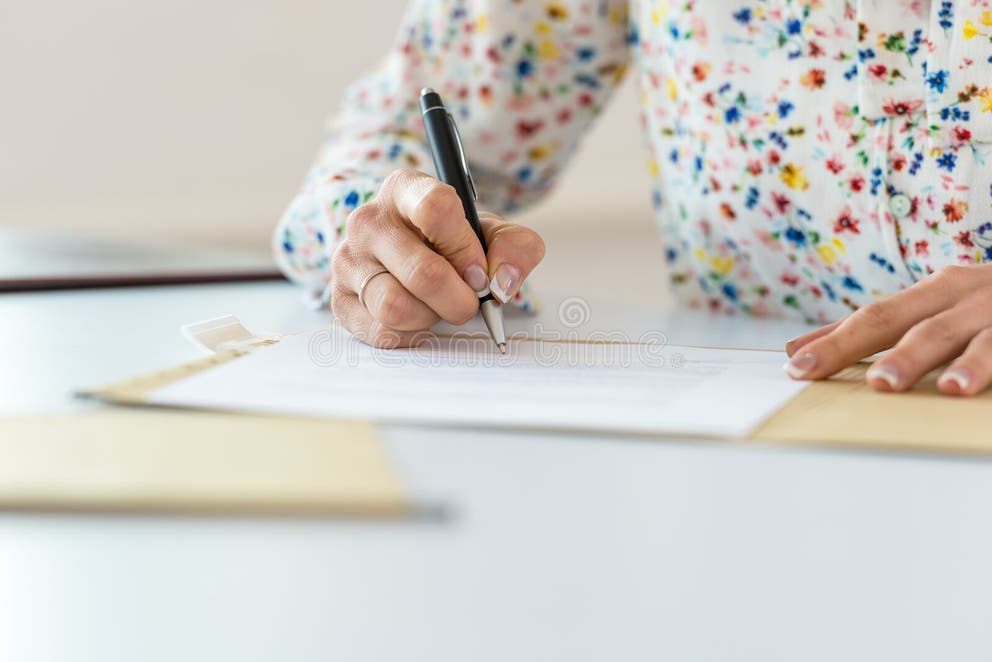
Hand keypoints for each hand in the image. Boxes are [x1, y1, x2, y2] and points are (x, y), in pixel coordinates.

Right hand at [330, 169, 544, 347]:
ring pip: (397, 307)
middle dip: (460, 299)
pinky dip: (410, 334)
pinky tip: (416, 317)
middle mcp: (369, 220)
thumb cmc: (453, 243)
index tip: (478, 271)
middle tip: (469, 300)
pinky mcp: (340, 300)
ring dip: (432, 317)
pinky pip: (382, 332)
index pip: (435, 208)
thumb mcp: (493, 233)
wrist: (412, 257)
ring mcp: (348, 260)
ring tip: (437, 305)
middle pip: (423, 272)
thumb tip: (500, 284)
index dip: (466, 249)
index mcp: (406, 189)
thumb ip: (516, 248)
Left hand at [784, 264, 991, 395]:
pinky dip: (988, 368)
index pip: (874, 317)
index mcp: (935, 291)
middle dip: (877, 350)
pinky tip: (964, 389)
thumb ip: (869, 329)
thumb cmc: (987, 302)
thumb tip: (798, 349)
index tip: (797, 366)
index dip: (835, 340)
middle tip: (848, 377)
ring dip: (936, 360)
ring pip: (967, 338)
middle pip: (912, 324)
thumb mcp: (932, 305)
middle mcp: (967, 296)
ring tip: (910, 386)